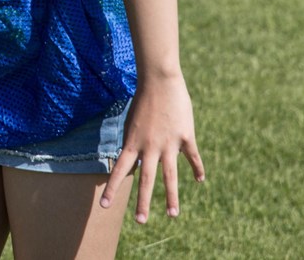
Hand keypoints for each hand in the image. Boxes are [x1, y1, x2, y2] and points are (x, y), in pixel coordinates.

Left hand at [101, 72, 204, 223]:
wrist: (160, 81)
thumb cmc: (143, 99)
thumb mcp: (132, 123)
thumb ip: (135, 143)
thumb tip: (134, 158)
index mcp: (133, 143)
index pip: (118, 170)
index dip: (112, 188)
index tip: (104, 206)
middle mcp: (150, 147)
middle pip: (146, 180)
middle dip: (143, 202)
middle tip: (140, 222)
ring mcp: (169, 143)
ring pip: (170, 176)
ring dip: (171, 197)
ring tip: (172, 215)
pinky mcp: (185, 136)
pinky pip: (192, 157)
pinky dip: (197, 169)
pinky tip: (199, 180)